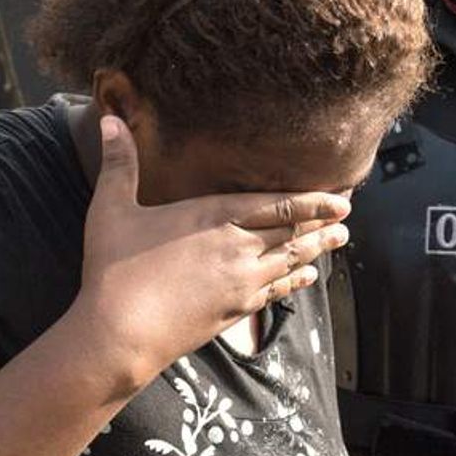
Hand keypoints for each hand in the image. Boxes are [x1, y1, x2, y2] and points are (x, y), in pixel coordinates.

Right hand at [73, 115, 350, 383]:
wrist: (119, 337)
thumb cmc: (113, 270)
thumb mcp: (111, 209)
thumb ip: (119, 163)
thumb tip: (109, 119)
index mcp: (215, 217)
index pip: (279, 205)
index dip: (314, 201)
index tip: (341, 197)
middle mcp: (237, 248)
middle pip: (293, 232)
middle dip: (322, 222)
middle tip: (347, 216)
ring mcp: (240, 283)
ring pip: (290, 262)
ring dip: (316, 250)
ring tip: (339, 240)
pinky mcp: (234, 311)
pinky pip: (276, 292)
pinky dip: (295, 281)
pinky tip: (307, 277)